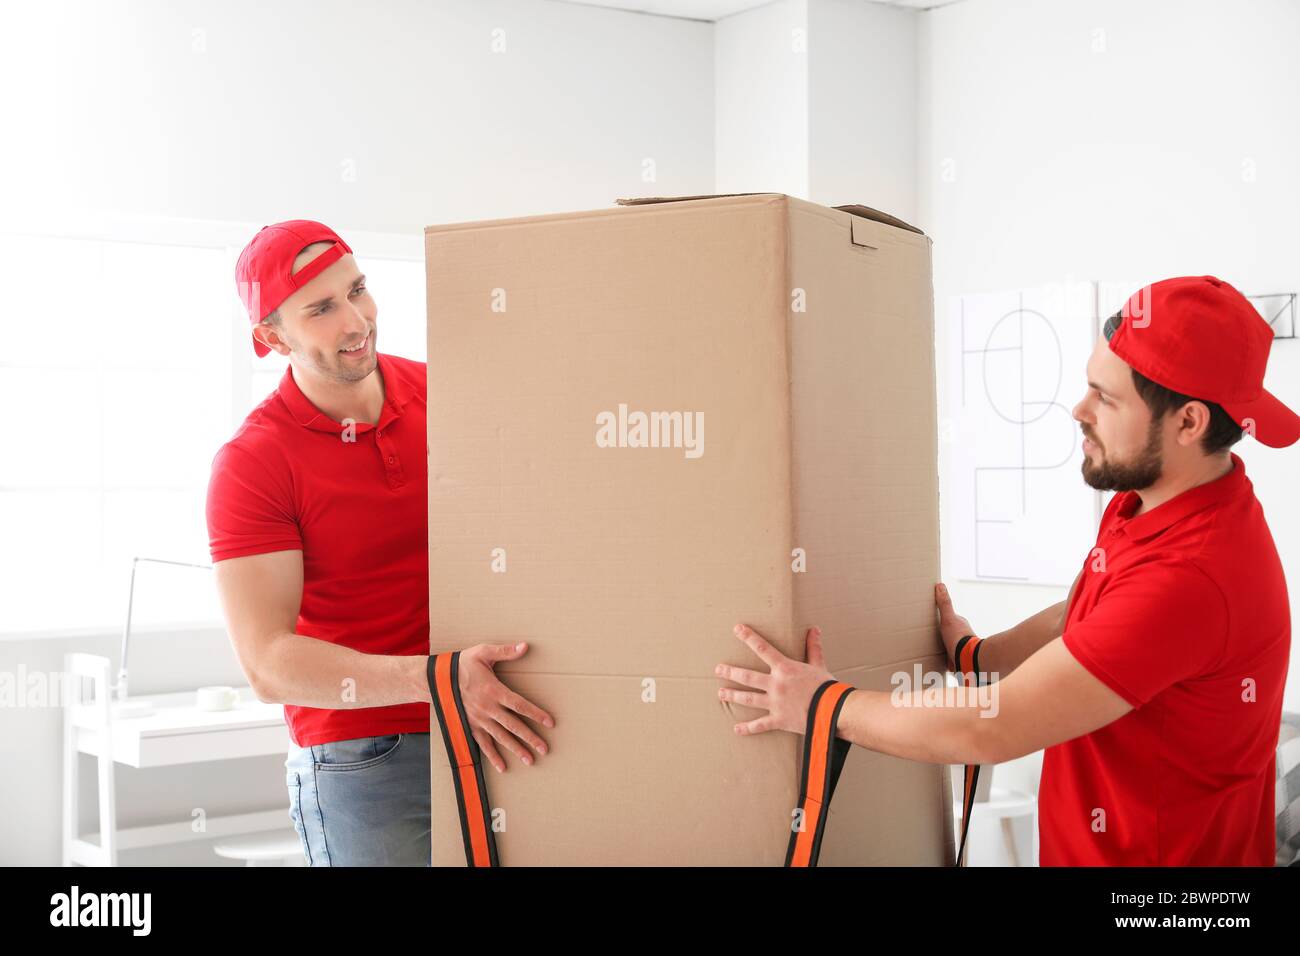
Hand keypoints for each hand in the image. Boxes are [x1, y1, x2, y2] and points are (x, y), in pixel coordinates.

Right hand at [456, 642, 554, 772]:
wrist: (436, 680)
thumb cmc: (462, 664)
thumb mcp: (483, 652)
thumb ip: (505, 651)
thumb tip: (525, 646)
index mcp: (494, 691)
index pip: (519, 705)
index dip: (535, 714)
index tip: (550, 722)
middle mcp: (488, 708)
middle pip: (513, 726)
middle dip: (530, 738)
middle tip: (545, 749)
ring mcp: (479, 720)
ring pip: (501, 738)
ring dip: (516, 749)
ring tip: (530, 760)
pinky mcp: (471, 726)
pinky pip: (483, 744)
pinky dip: (493, 756)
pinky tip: (503, 767)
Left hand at [714, 623, 835, 735]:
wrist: (833, 710)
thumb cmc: (827, 687)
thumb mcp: (819, 665)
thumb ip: (813, 647)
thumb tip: (814, 629)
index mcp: (785, 669)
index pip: (763, 648)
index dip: (749, 637)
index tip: (737, 629)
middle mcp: (776, 684)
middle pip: (747, 676)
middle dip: (731, 672)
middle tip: (718, 669)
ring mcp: (775, 703)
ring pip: (748, 698)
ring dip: (733, 695)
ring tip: (721, 693)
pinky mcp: (779, 720)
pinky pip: (760, 725)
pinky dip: (748, 728)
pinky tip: (736, 729)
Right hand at [934, 582, 975, 669]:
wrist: (969, 661)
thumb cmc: (958, 639)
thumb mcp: (948, 618)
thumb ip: (944, 603)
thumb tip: (940, 585)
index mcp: (960, 626)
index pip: (950, 621)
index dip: (944, 620)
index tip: (935, 620)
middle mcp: (964, 638)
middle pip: (951, 635)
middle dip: (944, 636)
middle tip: (932, 637)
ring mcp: (962, 651)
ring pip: (951, 649)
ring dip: (946, 651)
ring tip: (935, 653)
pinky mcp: (960, 664)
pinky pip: (951, 663)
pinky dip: (946, 663)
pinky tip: (941, 666)